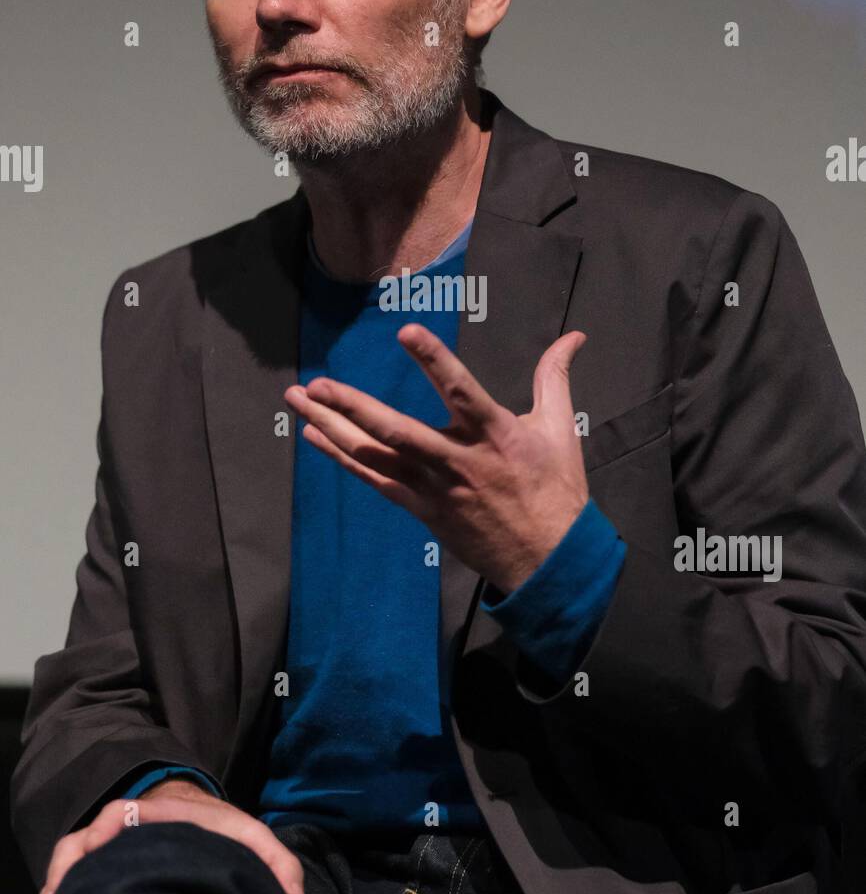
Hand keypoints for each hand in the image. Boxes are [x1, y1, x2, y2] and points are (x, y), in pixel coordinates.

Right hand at [37, 779, 306, 893]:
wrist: (192, 809)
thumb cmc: (217, 827)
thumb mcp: (250, 835)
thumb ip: (276, 861)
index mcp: (158, 812)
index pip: (122, 812)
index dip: (107, 827)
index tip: (96, 847)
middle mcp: (125, 822)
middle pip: (86, 837)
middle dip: (73, 864)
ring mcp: (109, 839)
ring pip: (72, 852)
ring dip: (62, 877)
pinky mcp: (99, 856)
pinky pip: (69, 864)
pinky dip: (61, 882)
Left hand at [285, 325, 589, 594]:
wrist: (548, 561)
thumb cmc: (555, 491)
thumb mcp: (560, 429)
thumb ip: (555, 377)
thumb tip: (573, 336)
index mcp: (496, 434)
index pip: (461, 390)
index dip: (433, 361)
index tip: (406, 331)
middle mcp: (459, 461)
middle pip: (398, 430)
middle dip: (354, 406)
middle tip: (318, 384)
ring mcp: (436, 488)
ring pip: (376, 455)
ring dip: (334, 427)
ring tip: (299, 400)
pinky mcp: (423, 510)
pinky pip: (375, 481)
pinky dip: (343, 458)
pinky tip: (315, 437)